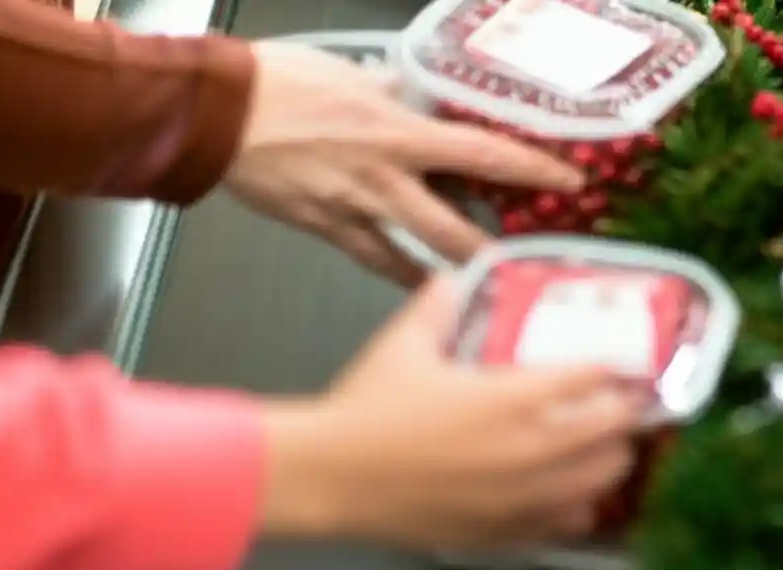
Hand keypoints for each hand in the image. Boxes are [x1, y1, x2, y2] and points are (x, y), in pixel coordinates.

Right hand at [225, 42, 583, 286]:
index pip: (482, 153)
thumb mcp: (348, 73)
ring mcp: (355, 209)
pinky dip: (403, 273)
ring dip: (456, 265)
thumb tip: (407, 89)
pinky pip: (375, 260)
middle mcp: (384, 177)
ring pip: (421, 250)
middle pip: (458, 224)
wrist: (215, 115)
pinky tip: (422, 283)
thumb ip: (387, 88)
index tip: (568, 181)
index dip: (531, 170)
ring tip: (486, 274)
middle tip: (530, 253)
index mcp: (396, 131)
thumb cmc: (275, 85)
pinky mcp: (326, 228)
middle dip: (497, 244)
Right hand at [258, 279, 641, 550]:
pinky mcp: (507, 534)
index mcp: (512, 399)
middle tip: (618, 399)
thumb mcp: (403, 345)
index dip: (614, 366)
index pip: (594, 377)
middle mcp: (531, 452)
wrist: (331, 478)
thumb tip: (449, 279)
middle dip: (623, 411)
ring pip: (602, 480)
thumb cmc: (367, 411)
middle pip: (615, 431)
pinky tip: (566, 490)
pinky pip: (569, 522)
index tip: (620, 360)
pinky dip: (579, 504)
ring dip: (610, 457)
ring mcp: (523, 499)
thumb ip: (436, 306)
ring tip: (601, 443)